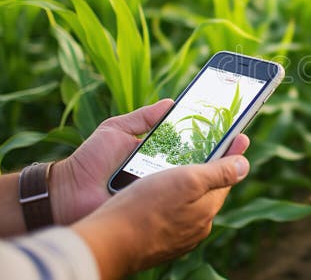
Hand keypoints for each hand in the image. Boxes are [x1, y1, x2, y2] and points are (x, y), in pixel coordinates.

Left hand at [50, 99, 250, 224]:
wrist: (68, 193)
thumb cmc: (89, 162)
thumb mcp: (116, 129)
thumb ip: (143, 117)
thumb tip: (172, 102)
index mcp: (157, 153)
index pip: (190, 143)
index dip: (211, 134)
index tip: (231, 122)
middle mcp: (163, 174)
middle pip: (201, 162)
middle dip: (225, 150)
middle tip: (242, 137)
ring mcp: (161, 192)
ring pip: (197, 181)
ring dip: (218, 167)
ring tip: (236, 150)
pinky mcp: (157, 209)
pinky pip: (182, 200)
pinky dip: (198, 189)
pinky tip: (214, 175)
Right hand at [72, 152, 250, 279]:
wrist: (106, 244)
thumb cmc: (145, 207)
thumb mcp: (188, 181)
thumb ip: (220, 173)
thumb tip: (245, 165)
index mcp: (207, 209)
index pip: (227, 177)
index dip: (232, 154)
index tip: (240, 137)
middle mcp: (197, 227)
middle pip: (208, 190)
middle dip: (210, 169)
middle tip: (208, 146)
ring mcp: (178, 237)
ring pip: (189, 203)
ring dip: (187, 185)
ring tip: (179, 164)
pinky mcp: (158, 241)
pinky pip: (170, 214)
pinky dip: (169, 199)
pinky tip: (156, 190)